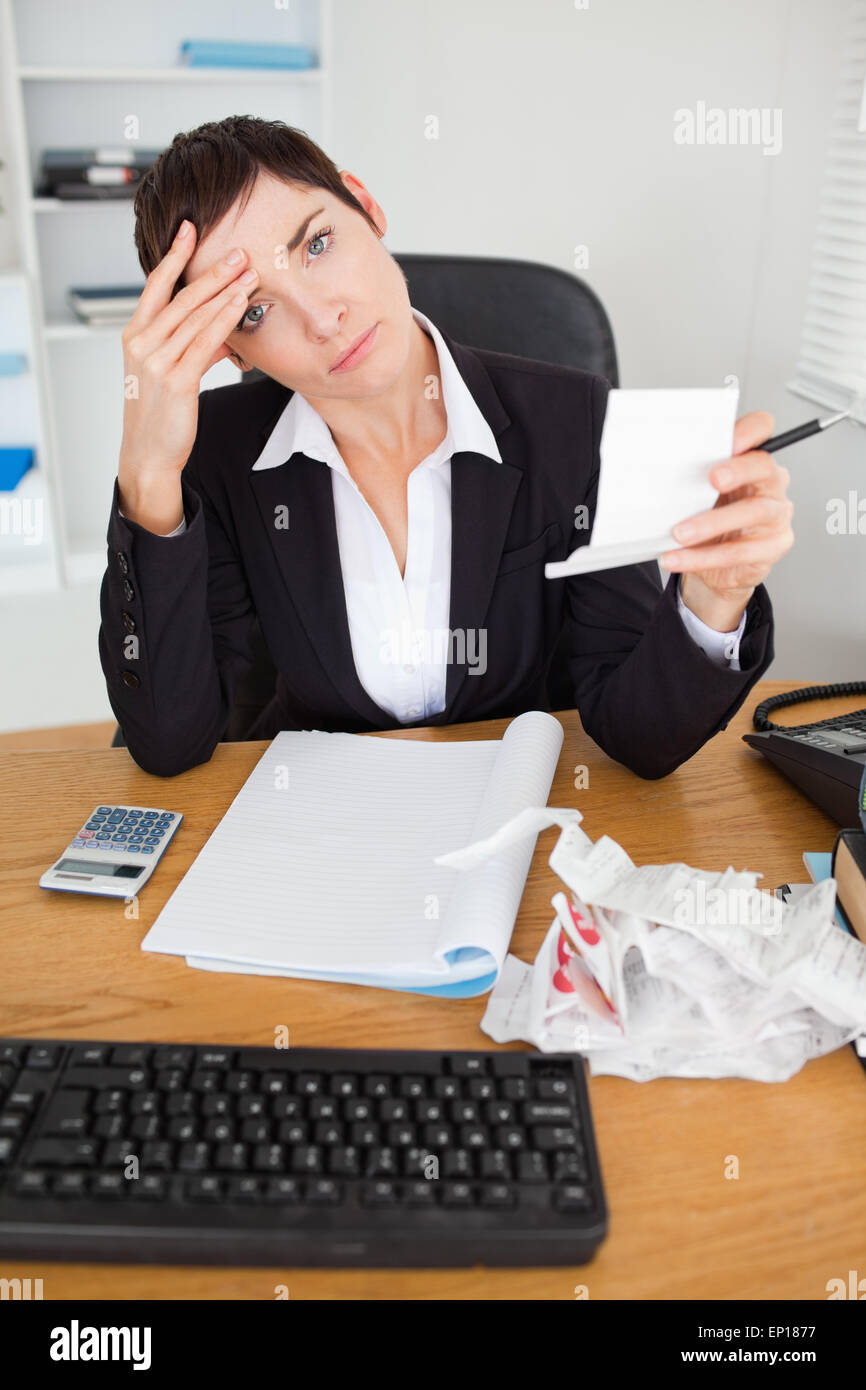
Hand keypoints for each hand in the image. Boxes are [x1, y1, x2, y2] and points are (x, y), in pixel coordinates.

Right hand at [119, 220, 258, 484]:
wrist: (148, 454)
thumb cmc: (160, 414)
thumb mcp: (170, 373)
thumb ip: (192, 348)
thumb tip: (222, 336)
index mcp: (135, 336)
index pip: (155, 286)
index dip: (173, 255)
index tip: (189, 229)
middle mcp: (142, 344)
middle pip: (182, 298)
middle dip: (213, 272)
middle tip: (239, 252)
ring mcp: (157, 361)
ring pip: (196, 317)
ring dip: (225, 292)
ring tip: (249, 274)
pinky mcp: (176, 380)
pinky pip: (205, 342)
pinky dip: (225, 320)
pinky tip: (241, 305)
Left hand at [660, 411, 793, 630]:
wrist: (717, 569)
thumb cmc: (710, 522)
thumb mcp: (697, 496)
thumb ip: (690, 478)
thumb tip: (653, 470)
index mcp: (751, 461)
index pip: (761, 429)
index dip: (748, 431)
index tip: (727, 441)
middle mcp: (771, 484)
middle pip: (764, 467)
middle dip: (738, 470)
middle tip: (712, 479)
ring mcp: (777, 515)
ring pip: (752, 512)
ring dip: (712, 523)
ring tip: (679, 534)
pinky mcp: (773, 546)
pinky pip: (739, 552)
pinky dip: (703, 557)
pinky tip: (678, 558)